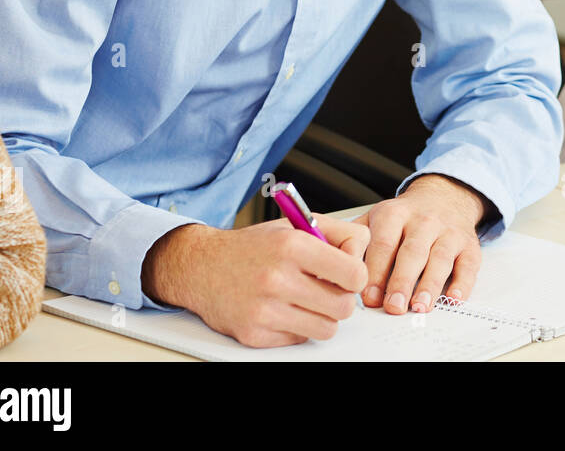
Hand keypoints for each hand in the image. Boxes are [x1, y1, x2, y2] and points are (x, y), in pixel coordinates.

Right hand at [141, 213, 369, 347]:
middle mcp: (277, 278)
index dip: (356, 276)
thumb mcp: (296, 225)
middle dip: (340, 299)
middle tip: (327, 290)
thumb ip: (338, 233)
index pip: (354, 274)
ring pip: (326, 329)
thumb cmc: (254, 246)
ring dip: (322, 317)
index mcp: (292, 246)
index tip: (346, 275)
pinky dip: (297, 329)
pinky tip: (283, 311)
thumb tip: (363, 255)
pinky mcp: (254, 334)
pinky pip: (299, 341)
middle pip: (343, 307)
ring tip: (307, 301)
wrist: (201, 266)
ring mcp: (264, 310)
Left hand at [355, 174, 486, 314]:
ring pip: (440, 258)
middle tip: (393, 307)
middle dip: (401, 281)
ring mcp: (449, 232)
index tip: (368, 297)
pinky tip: (453, 299)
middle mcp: (424, 220)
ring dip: (430, 285)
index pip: (384, 243)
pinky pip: (468, 265)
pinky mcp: (469, 245)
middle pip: (412, 252)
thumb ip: (355, 240)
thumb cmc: (405, 218)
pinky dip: (463, 283)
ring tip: (419, 307)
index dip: (376, 271)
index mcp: (394, 214)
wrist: (444, 196)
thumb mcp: (376, 218)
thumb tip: (331, 267)